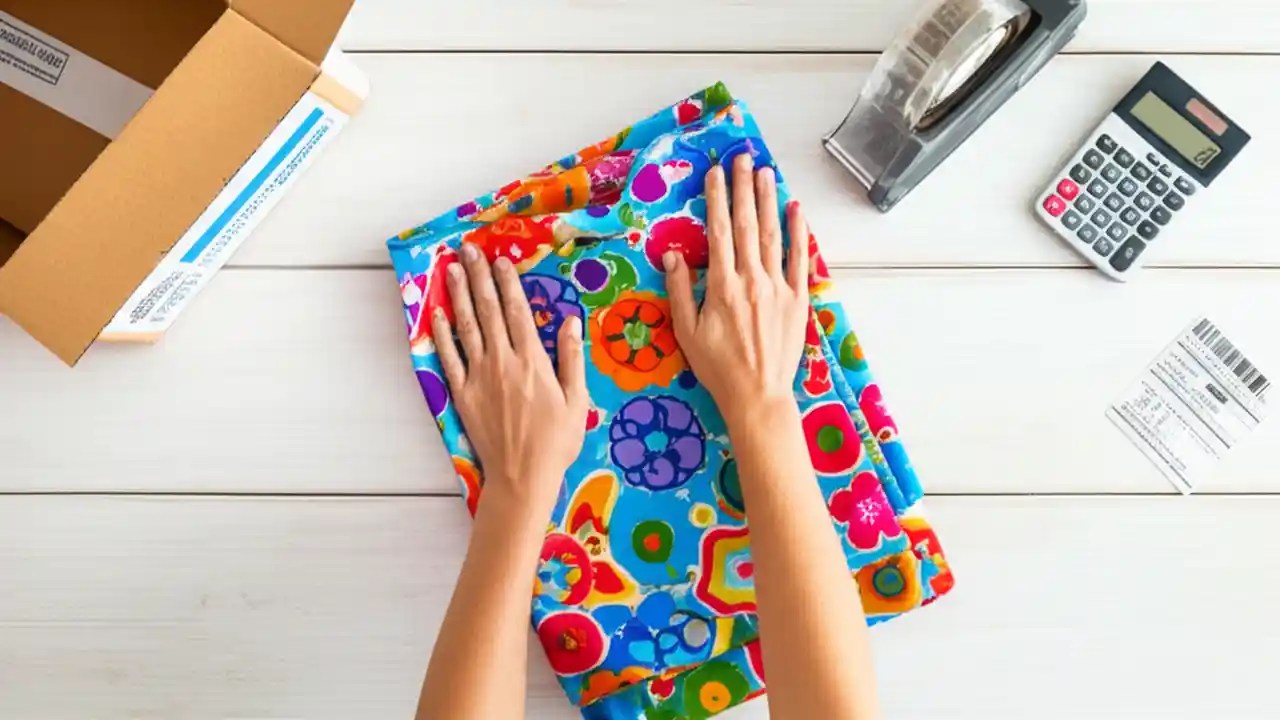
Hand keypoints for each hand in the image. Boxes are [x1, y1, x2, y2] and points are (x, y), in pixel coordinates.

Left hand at [431, 243, 588, 514]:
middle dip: (479, 277)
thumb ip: (571, 359)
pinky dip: (442, 334)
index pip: (518, 312)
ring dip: (458, 296)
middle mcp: (502, 362)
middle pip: (489, 311)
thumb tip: (571, 322)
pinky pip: (449, 358)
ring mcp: (479, 377)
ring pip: (467, 327)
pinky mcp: (462, 394)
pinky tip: (437, 314)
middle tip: (469, 250)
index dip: (508, 283)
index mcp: (533, 362)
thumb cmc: (556, 442)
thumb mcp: (577, 401)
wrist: (522, 477)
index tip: (500, 260)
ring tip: (450, 269)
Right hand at [664, 153, 810, 429]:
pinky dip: (799, 233)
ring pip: (772, 235)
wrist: (758, 395)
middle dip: (743, 189)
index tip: (715, 174)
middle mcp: (752, 280)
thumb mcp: (687, 332)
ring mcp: (778, 288)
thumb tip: (673, 256)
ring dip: (768, 201)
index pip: (719, 233)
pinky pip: (799, 259)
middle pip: (747, 225)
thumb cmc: (718, 368)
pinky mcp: (798, 300)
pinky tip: (795, 209)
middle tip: (741, 159)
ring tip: (765, 173)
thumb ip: (680, 291)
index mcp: (722, 286)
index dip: (717, 200)